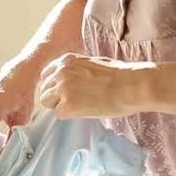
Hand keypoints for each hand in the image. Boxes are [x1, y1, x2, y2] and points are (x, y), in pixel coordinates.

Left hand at [39, 53, 154, 118]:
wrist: (131, 86)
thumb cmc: (120, 75)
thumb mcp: (92, 63)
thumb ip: (76, 70)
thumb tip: (73, 81)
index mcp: (67, 60)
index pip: (47, 74)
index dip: (54, 85)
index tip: (63, 91)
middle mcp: (61, 72)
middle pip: (44, 89)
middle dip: (54, 97)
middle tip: (72, 102)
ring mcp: (63, 88)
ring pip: (46, 102)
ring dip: (59, 106)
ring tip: (78, 107)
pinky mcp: (68, 105)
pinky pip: (58, 114)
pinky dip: (69, 115)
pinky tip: (83, 112)